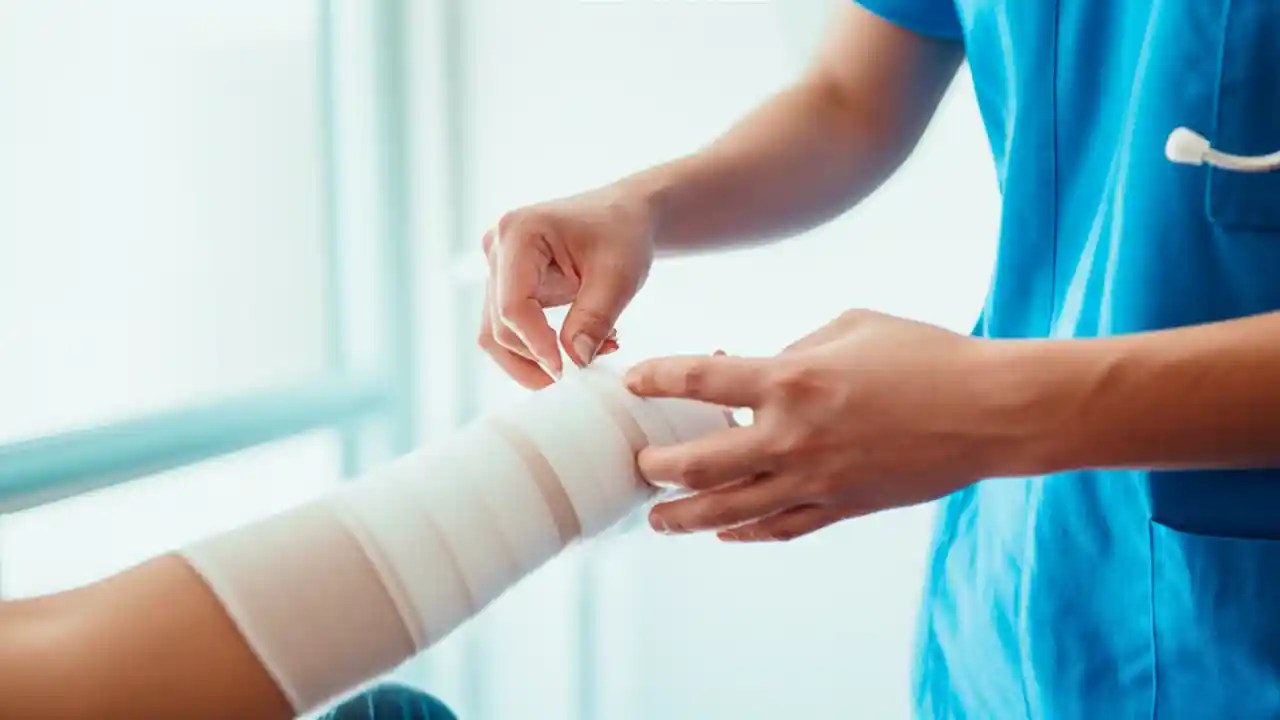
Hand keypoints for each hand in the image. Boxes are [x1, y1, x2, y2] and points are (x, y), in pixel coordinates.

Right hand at [480, 185, 654, 387]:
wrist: (625, 216)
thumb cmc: (623, 233)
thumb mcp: (618, 276)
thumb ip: (594, 319)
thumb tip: (575, 362)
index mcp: (519, 233)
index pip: (513, 306)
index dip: (537, 345)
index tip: (568, 371)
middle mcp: (497, 248)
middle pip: (500, 326)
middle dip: (540, 356)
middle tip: (588, 364)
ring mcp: (497, 267)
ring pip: (497, 334)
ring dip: (536, 360)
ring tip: (584, 358)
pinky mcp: (506, 285)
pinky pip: (510, 330)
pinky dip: (539, 348)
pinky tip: (577, 346)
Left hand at [625, 310, 1031, 541]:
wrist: (990, 411)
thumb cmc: (925, 355)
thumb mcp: (851, 326)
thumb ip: (797, 348)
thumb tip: (765, 366)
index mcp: (789, 380)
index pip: (700, 381)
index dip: (656, 378)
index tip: (631, 379)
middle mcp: (791, 437)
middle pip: (698, 463)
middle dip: (658, 466)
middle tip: (640, 465)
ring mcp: (814, 480)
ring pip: (730, 511)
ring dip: (685, 517)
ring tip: (658, 520)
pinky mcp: (841, 507)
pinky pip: (780, 528)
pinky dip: (746, 533)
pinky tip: (726, 534)